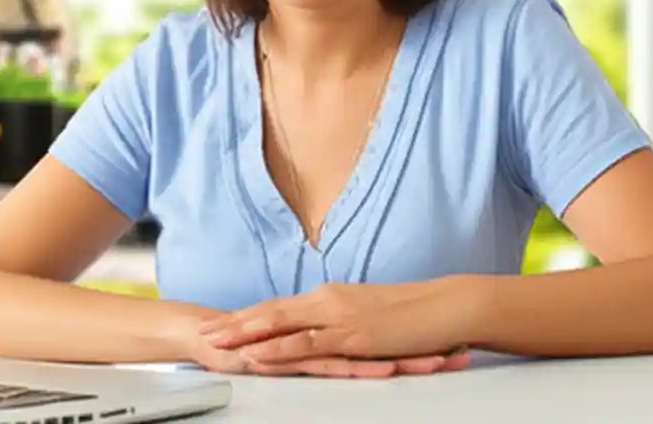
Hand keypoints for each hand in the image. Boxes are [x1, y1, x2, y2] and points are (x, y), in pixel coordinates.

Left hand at [197, 279, 476, 376]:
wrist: (448, 305)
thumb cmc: (416, 313)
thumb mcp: (371, 315)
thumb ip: (345, 321)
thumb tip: (327, 332)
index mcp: (331, 297)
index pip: (280, 306)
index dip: (249, 315)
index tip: (221, 321)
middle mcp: (328, 302)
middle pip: (270, 311)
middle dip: (235, 323)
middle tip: (204, 332)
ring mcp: (338, 318)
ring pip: (281, 324)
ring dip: (246, 334)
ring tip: (217, 342)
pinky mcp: (353, 336)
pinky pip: (308, 343)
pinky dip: (279, 348)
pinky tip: (259, 354)